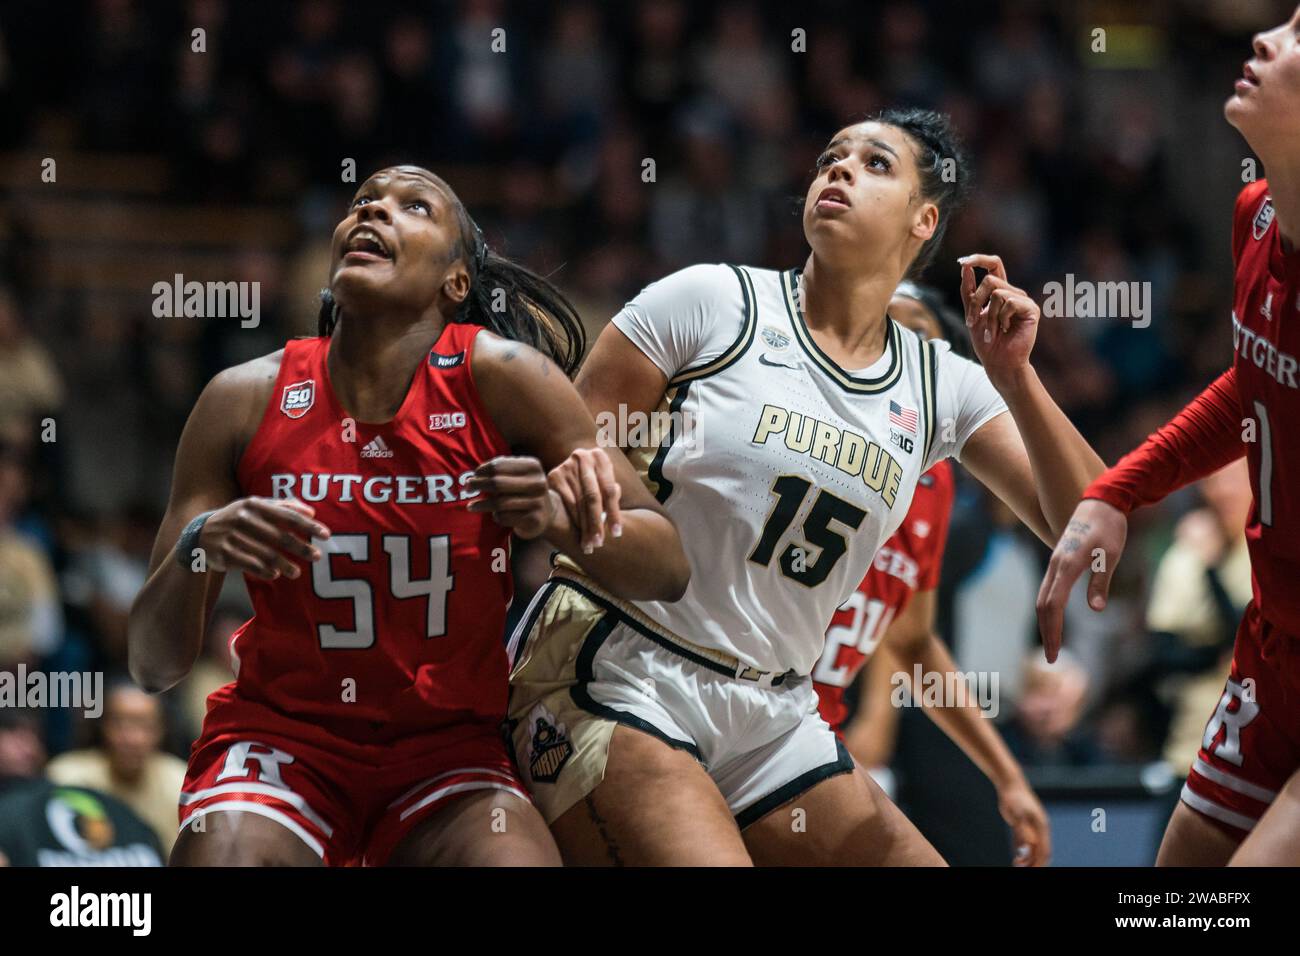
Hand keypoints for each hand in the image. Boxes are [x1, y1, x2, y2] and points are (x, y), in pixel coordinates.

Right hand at [200, 497, 327, 580]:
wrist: (200, 533)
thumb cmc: (239, 519)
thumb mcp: (256, 506)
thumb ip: (283, 506)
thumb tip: (311, 512)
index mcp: (254, 504)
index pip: (287, 516)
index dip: (308, 526)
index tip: (326, 534)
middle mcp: (242, 518)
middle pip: (279, 536)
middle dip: (301, 547)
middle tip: (317, 556)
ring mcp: (231, 536)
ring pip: (265, 553)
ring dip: (284, 564)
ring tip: (297, 573)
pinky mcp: (223, 553)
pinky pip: (249, 565)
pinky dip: (264, 571)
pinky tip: (275, 574)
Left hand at [465, 456, 557, 539]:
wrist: (547, 513)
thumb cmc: (524, 489)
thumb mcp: (518, 473)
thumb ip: (500, 468)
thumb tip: (476, 474)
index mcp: (533, 466)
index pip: (498, 466)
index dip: (482, 471)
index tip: (473, 475)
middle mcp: (538, 483)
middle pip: (497, 483)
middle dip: (478, 485)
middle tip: (467, 488)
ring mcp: (537, 502)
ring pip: (499, 503)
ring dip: (481, 505)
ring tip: (470, 506)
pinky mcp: (533, 520)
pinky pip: (504, 517)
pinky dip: (496, 516)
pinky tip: (495, 515)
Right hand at [546, 446, 622, 553]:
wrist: (570, 470)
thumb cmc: (594, 481)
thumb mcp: (604, 484)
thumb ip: (611, 497)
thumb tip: (612, 517)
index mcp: (601, 457)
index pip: (609, 490)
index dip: (614, 513)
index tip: (617, 534)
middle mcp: (583, 457)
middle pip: (593, 496)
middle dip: (596, 522)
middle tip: (599, 543)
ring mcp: (566, 465)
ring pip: (578, 502)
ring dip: (584, 526)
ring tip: (589, 544)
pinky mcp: (553, 475)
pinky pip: (566, 502)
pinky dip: (573, 519)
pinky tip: (578, 533)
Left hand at [958, 254, 1038, 382]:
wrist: (999, 362)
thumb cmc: (986, 341)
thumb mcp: (972, 313)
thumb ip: (969, 291)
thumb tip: (965, 266)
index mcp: (1001, 291)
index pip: (994, 265)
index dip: (979, 259)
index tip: (962, 262)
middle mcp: (1014, 293)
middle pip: (989, 280)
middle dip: (976, 302)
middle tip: (972, 323)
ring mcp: (1023, 300)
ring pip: (997, 292)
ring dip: (988, 316)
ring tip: (991, 333)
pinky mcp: (1031, 309)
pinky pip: (1009, 302)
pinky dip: (1001, 319)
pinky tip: (1005, 330)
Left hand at [998, 779, 1051, 866]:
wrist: (1009, 784)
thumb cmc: (1015, 798)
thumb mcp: (1018, 815)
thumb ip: (1023, 831)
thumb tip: (1029, 847)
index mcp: (1041, 827)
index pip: (1044, 850)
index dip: (1040, 862)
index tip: (1033, 870)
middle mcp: (1038, 829)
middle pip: (1040, 851)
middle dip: (1034, 863)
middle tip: (1022, 869)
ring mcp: (1031, 828)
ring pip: (1032, 849)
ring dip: (1027, 859)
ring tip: (1016, 865)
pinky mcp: (1022, 826)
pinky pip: (1024, 843)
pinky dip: (1022, 853)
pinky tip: (1016, 859)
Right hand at [1036, 497, 1127, 661]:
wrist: (1101, 501)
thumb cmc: (1110, 528)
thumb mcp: (1112, 555)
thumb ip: (1100, 582)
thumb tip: (1094, 610)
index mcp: (1067, 564)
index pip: (1053, 604)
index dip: (1053, 630)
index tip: (1055, 653)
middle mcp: (1055, 564)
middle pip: (1042, 604)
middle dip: (1046, 632)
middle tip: (1052, 658)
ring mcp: (1055, 562)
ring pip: (1042, 597)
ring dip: (1045, 622)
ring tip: (1053, 644)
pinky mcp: (1058, 560)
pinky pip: (1047, 589)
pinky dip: (1048, 609)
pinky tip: (1055, 620)